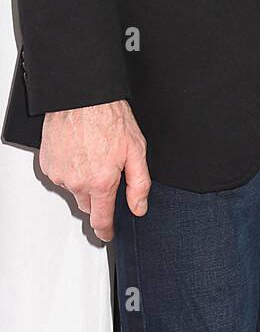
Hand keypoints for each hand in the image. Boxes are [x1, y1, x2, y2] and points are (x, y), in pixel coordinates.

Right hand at [38, 99, 150, 242]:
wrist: (82, 98)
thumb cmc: (109, 118)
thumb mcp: (136, 150)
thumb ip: (139, 184)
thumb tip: (139, 207)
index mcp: (101, 182)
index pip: (101, 219)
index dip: (106, 230)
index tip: (108, 233)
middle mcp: (77, 182)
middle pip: (88, 204)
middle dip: (98, 196)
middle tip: (107, 174)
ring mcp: (60, 174)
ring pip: (74, 189)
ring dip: (84, 180)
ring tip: (93, 155)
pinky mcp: (49, 164)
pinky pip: (62, 175)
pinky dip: (71, 169)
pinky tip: (80, 151)